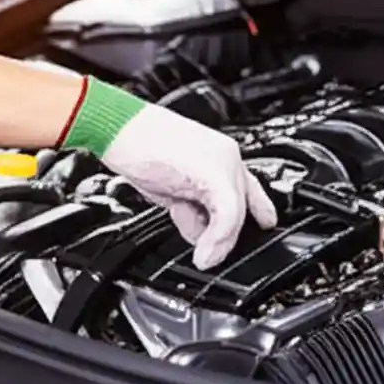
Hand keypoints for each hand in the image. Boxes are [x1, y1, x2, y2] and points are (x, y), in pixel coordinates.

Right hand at [101, 103, 277, 269]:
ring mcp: (223, 164)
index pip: (247, 187)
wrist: (118, 127)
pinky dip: (216, 239)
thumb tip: (199, 234)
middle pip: (241, 207)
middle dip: (222, 237)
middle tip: (207, 255)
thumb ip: (189, 206)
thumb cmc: (134, 147)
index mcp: (218, 153)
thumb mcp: (168, 185)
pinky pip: (227, 216)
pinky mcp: (214, 175)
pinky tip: (205, 254)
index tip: (264, 223)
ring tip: (196, 246)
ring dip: (217, 241)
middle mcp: (227, 157)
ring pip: (236, 214)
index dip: (258, 209)